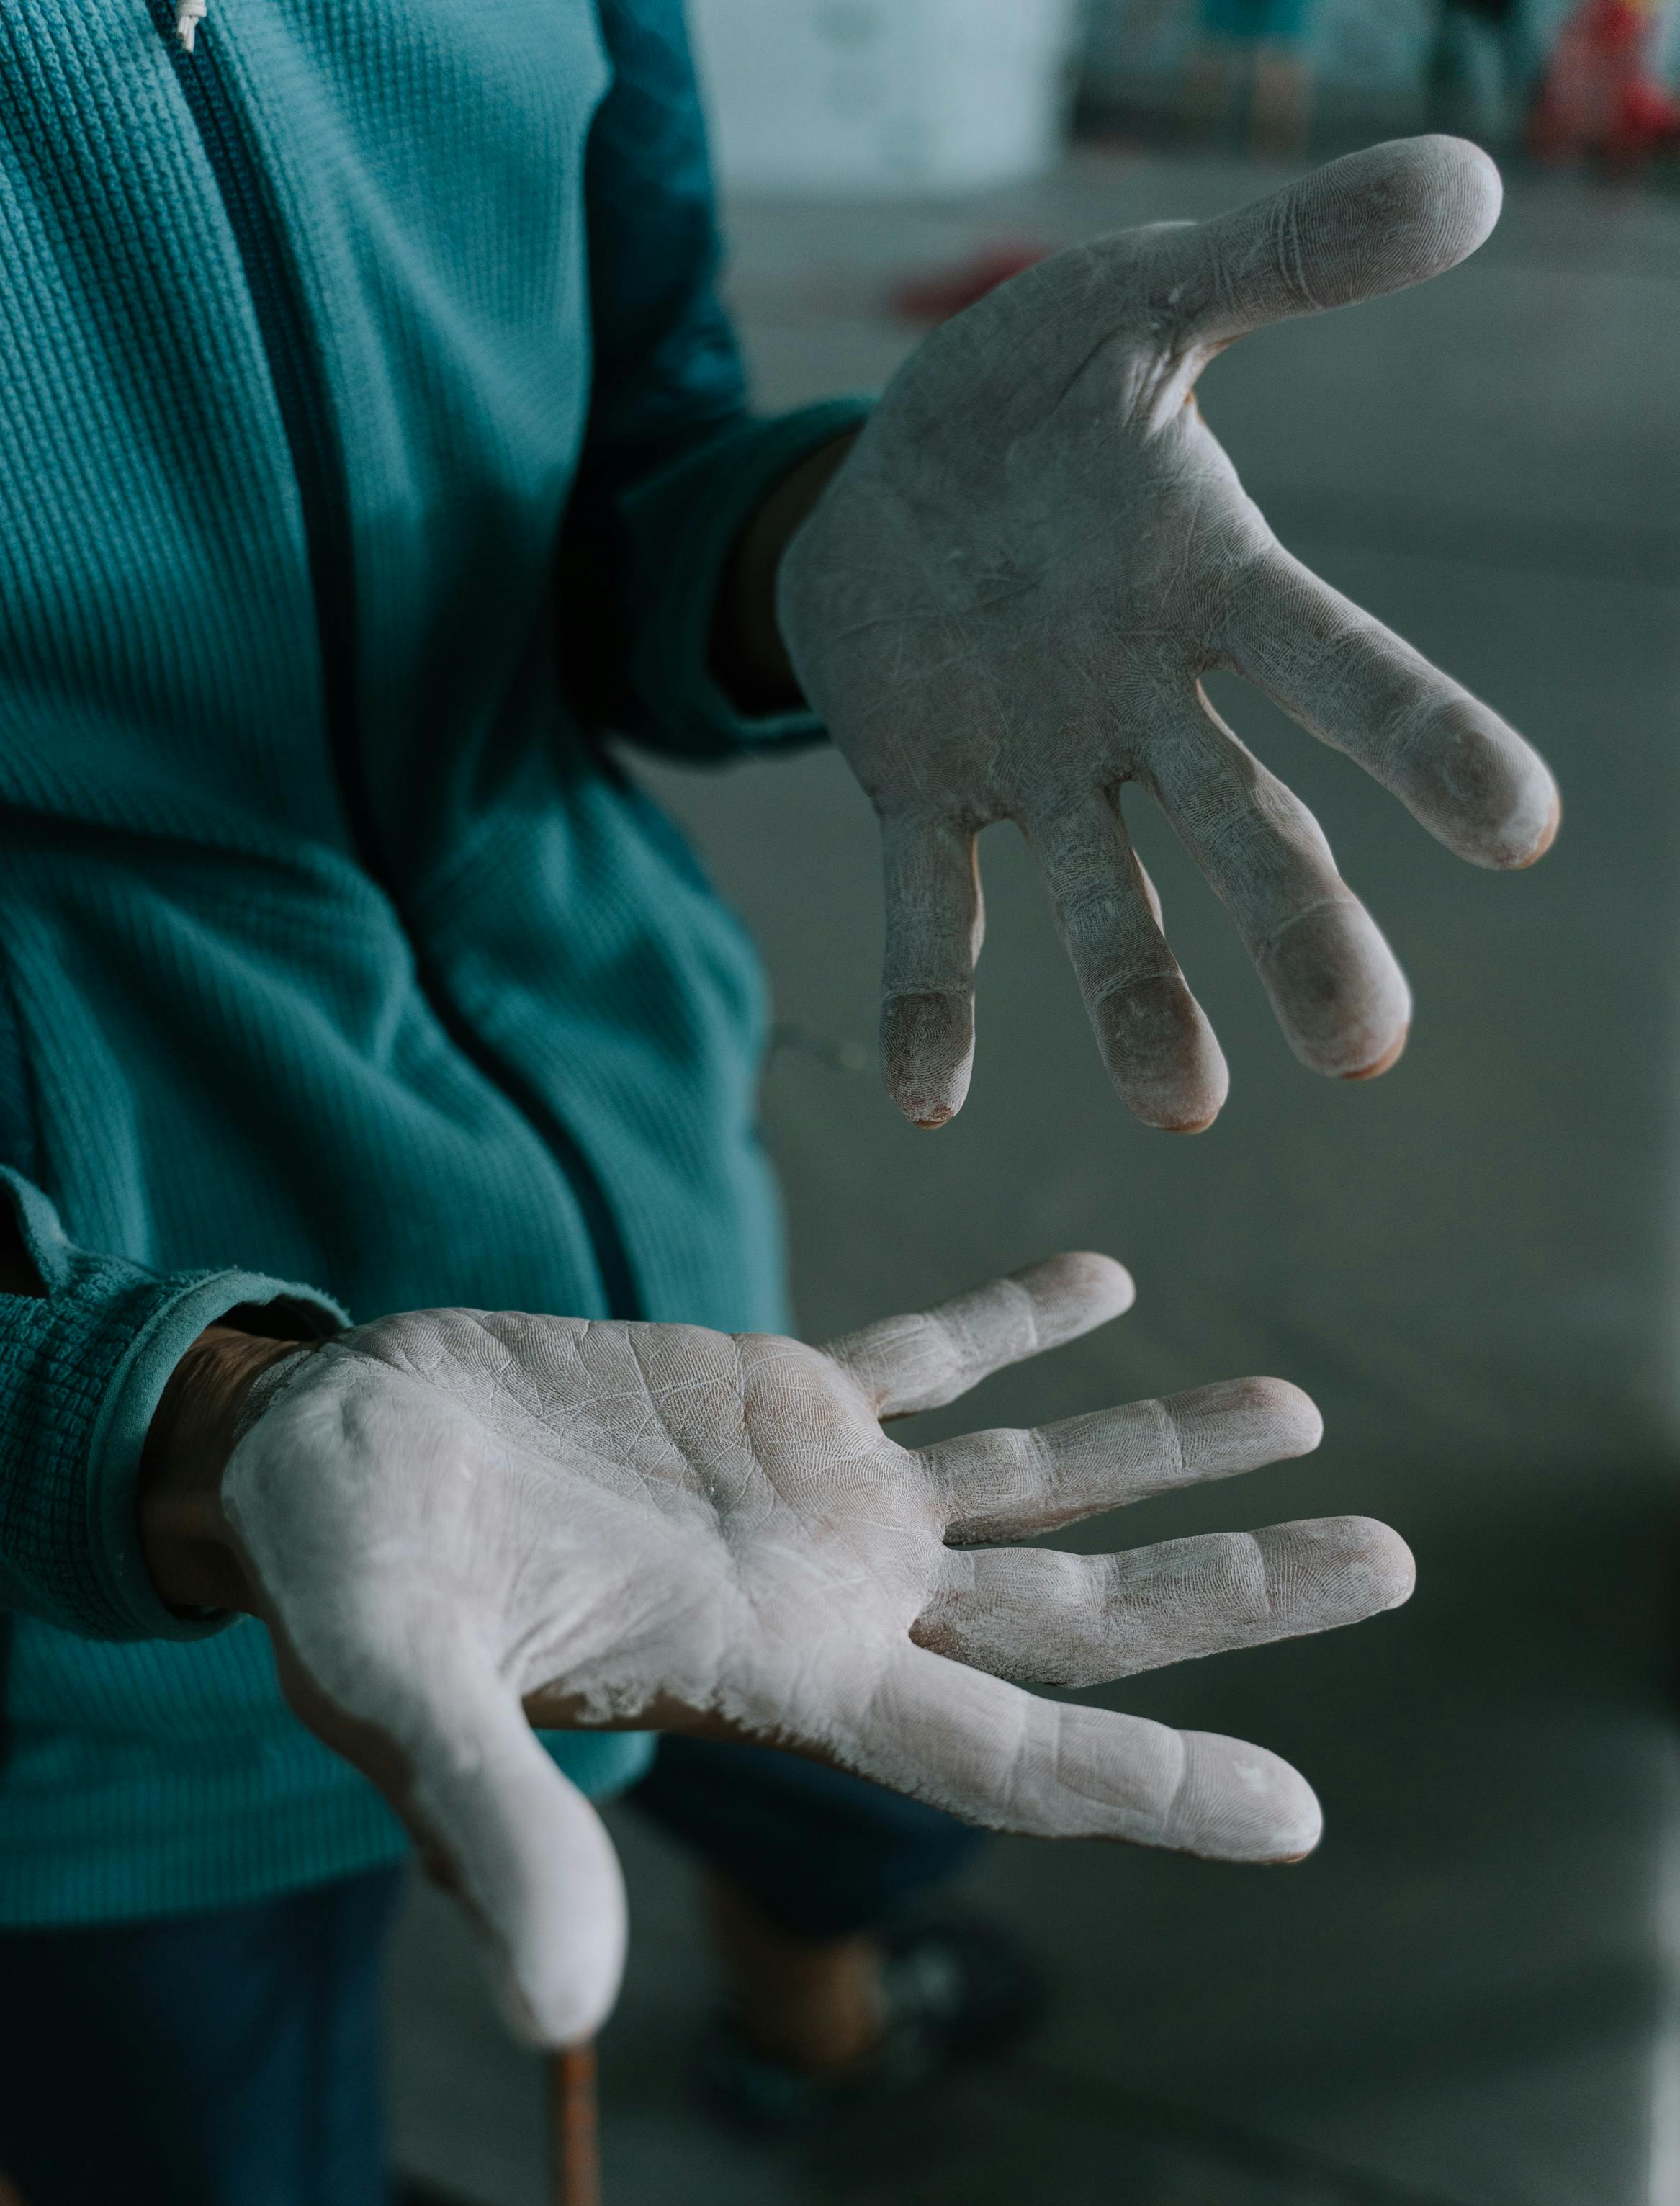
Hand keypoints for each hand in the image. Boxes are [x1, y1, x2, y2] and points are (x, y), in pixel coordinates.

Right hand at [212, 1256, 1411, 2045]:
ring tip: (1298, 1407)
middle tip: (1392, 1556)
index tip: (1296, 1814)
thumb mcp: (400, 1690)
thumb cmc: (344, 1575)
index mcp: (772, 1674)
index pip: (999, 1755)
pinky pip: (926, 1355)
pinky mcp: (768, 1391)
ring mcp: (812, 1492)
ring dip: (1164, 1449)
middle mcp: (829, 1594)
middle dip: (1232, 1590)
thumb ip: (498, 1826)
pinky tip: (1105, 1282)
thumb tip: (557, 2014)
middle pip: (1074, 1614)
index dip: (1150, 1791)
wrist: (310, 1447)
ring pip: (1030, 1482)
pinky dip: (1013, 1321)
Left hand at [777, 137, 1558, 1132]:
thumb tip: (1470, 180)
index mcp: (1212, 590)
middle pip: (1246, 831)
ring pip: (1106, 906)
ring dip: (1142, 1003)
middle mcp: (1146, 709)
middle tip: (1365, 1044)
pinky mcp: (926, 802)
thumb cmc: (1034, 393)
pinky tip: (925, 1095)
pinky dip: (932, 1004)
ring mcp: (1039, 770)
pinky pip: (934, 916)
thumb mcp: (1143, 302)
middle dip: (1302, 933)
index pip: (1340, 671)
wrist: (880, 475)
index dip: (1425, 742)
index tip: (1520, 822)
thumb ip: (1285, 262)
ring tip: (1184, 1104)